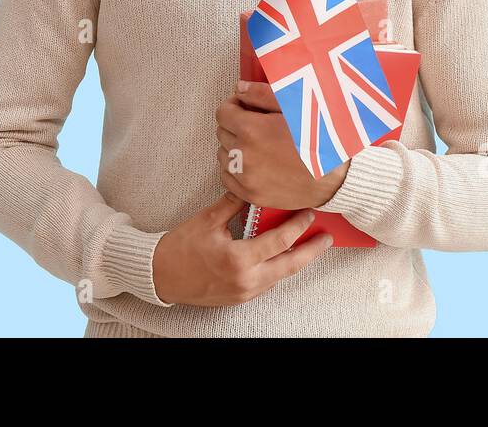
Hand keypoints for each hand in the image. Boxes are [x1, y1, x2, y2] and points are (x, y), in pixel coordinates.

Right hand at [151, 192, 333, 305]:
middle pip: (290, 265)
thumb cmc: (180, 248)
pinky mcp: (239, 298)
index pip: (279, 240)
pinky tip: (284, 258)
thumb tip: (254, 187)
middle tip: (327, 238)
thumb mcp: (207, 219)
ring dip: (296, 261)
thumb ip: (234, 203)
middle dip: (311, 251)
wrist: (160, 276)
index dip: (297, 225)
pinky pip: (267, 283)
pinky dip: (278, 270)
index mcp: (239, 258)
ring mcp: (244, 292)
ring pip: (280, 277)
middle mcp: (246, 279)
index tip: (309, 213)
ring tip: (310, 247)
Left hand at [215, 80, 350, 210]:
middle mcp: (244, 155)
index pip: (223, 113)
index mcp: (251, 130)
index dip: (233, 106)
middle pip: (222, 133)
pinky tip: (252, 163)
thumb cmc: (320, 138)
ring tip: (255, 144)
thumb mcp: (294, 106)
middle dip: (234, 125)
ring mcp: (246, 178)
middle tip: (254, 124)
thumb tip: (238, 89)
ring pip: (223, 156)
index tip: (244, 107)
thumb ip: (261, 94)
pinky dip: (235, 169)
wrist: (336, 176)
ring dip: (234, 147)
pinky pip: (228, 178)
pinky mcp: (252, 195)